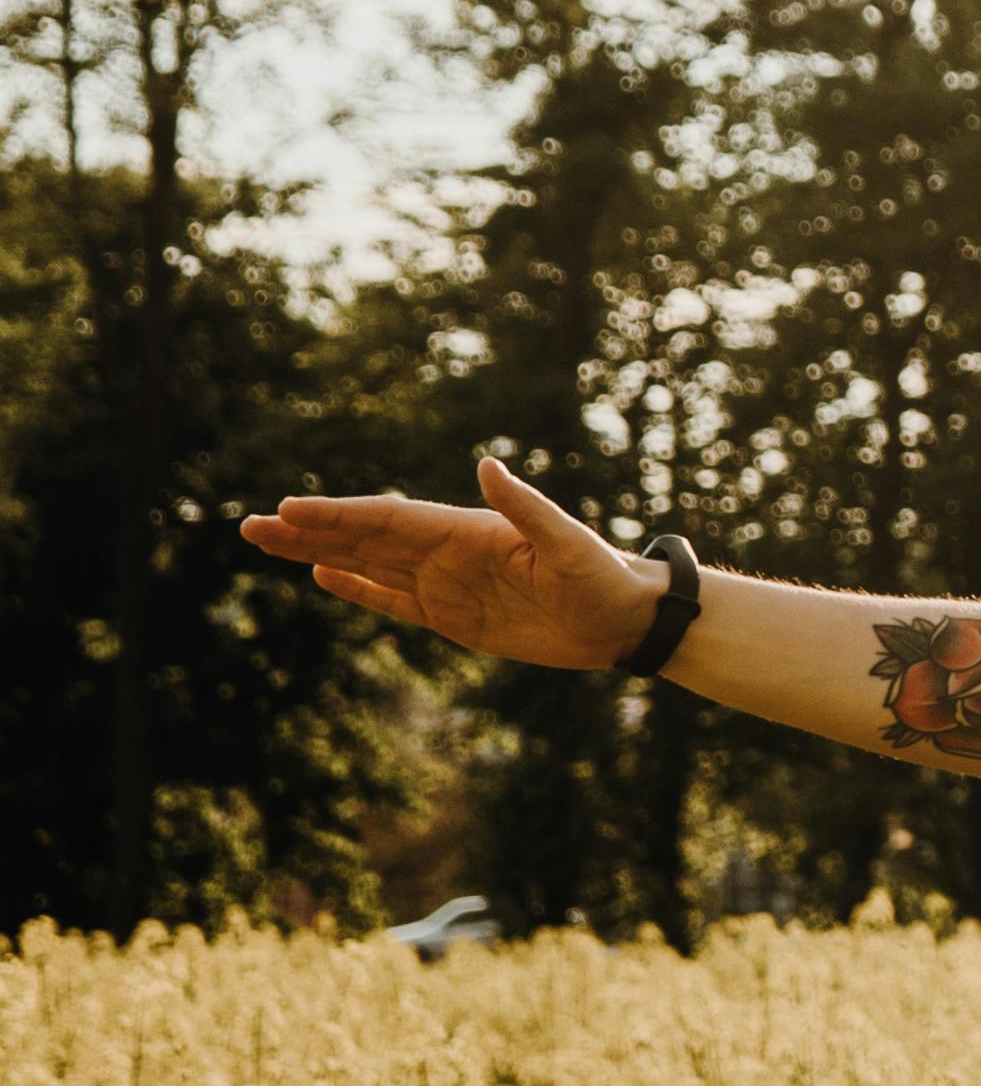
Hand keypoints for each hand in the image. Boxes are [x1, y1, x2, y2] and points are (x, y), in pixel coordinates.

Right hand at [244, 449, 658, 671]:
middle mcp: (447, 552)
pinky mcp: (453, 617)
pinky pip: (392, 600)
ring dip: (317, 552)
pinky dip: (356, 588)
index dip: (337, 514)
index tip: (289, 508)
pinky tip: (321, 574)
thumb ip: (527, 508)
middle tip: (249, 524)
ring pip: (367, 565)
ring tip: (267, 541)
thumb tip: (489, 465)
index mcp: (467, 530)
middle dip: (307, 530)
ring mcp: (445, 584)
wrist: (626, 621)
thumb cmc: (605, 579)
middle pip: (363, 537)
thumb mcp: (570, 545)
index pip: (388, 519)